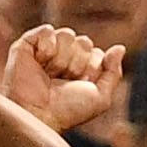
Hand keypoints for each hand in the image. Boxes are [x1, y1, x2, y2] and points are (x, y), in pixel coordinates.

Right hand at [1, 23, 121, 131]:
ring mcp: (44, 51)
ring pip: (68, 35)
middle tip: (63, 82)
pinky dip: (47, 46)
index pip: (96, 53)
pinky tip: (40, 62)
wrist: (39, 115)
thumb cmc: (67, 112)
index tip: (79, 87)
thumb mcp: (100, 98)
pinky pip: (47, 30)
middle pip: (84, 42)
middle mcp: (62, 58)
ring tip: (50, 75)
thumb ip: (113, 73)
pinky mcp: (26, 45)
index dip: (92, 69)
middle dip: (78, 64)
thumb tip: (120, 48)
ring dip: (62, 59)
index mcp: (78, 69)